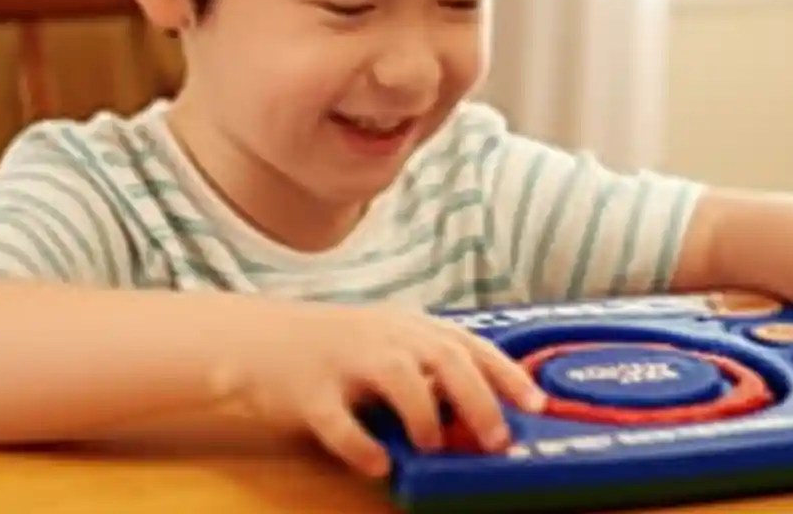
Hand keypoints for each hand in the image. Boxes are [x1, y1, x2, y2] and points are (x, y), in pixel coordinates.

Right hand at [216, 300, 545, 476]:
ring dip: (424, 413)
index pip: (470, 345)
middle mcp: (384, 337)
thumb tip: (489, 409)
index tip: (536, 404)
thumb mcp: (390, 345)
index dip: (507, 374)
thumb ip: (433, 369)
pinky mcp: (307, 391)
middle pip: (443, 357)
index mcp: (409, 328)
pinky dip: (361, 445)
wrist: (256, 340)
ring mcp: (345, 361)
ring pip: (396, 377)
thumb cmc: (337, 349)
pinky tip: (379, 464)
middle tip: (497, 438)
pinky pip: (338, 420)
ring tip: (435, 444)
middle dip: (478, 397)